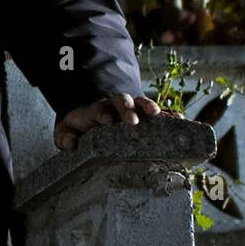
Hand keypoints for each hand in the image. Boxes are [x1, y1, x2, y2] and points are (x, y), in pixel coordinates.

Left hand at [53, 93, 180, 150]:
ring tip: (157, 114)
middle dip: (126, 109)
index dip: (103, 112)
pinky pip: (158, 113)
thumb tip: (71, 144)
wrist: (90, 116)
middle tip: (132, 121)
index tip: (107, 120)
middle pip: (121, 101)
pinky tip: (179, 120)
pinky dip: (167, 115)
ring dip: (148, 106)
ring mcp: (131, 108)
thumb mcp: (66, 133)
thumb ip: (65, 138)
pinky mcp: (144, 114)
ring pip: (140, 102)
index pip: (99, 108)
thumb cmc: (78, 128)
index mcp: (95, 111)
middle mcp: (114, 106)